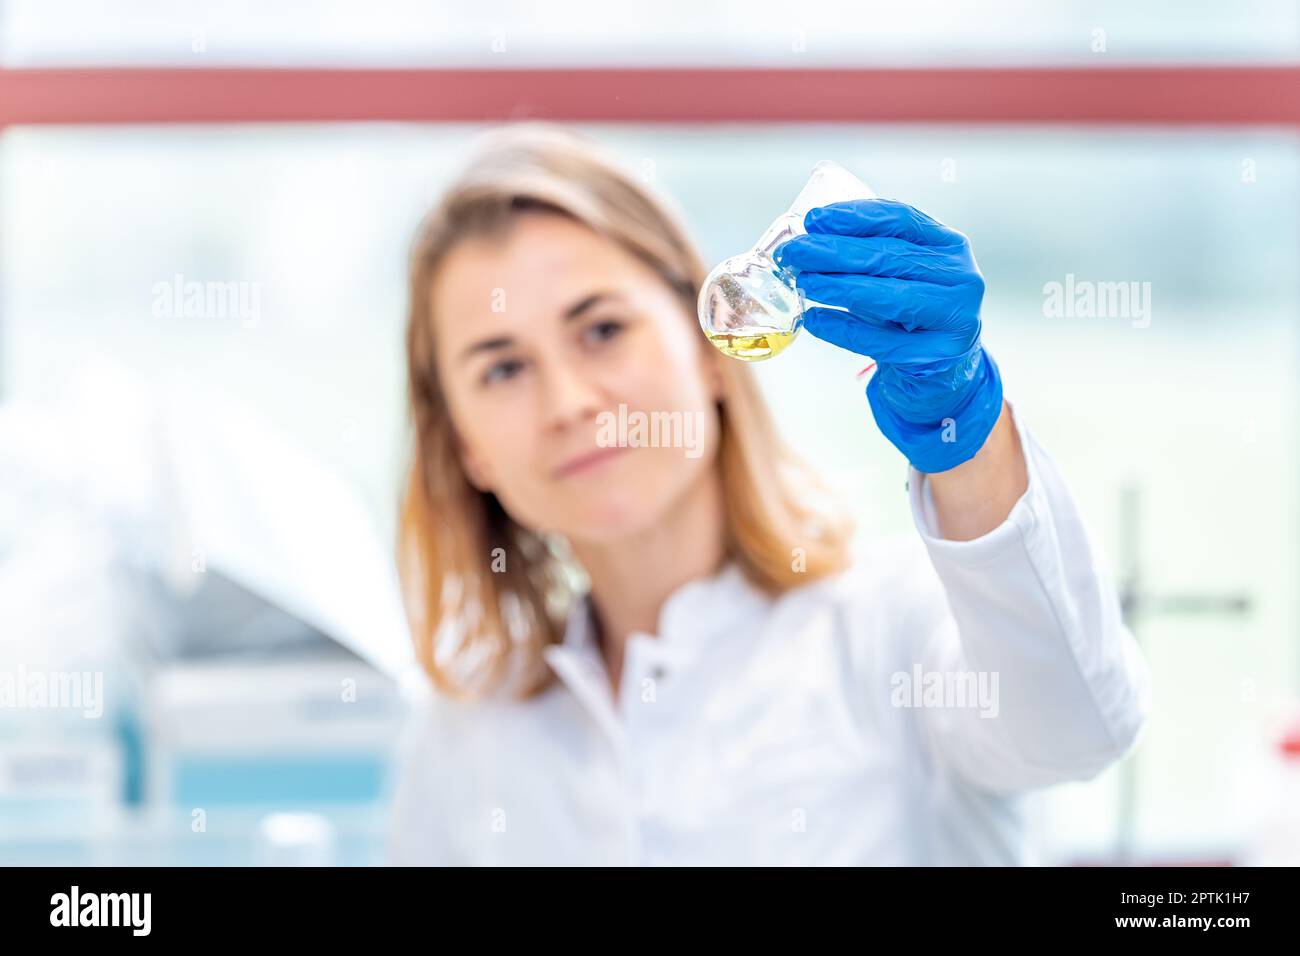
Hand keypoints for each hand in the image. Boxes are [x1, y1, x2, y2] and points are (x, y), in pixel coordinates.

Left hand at [773, 199, 1002, 473]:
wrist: (944, 366)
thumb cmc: (913, 311)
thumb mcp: (902, 273)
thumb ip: (870, 253)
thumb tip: (810, 239)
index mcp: (950, 245)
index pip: (900, 219)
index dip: (855, 216)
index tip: (813, 220)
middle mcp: (961, 276)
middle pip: (889, 257)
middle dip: (833, 253)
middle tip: (793, 253)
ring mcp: (955, 316)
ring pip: (888, 297)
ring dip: (838, 288)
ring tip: (803, 283)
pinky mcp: (938, 353)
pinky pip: (881, 340)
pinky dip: (843, 329)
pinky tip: (815, 320)